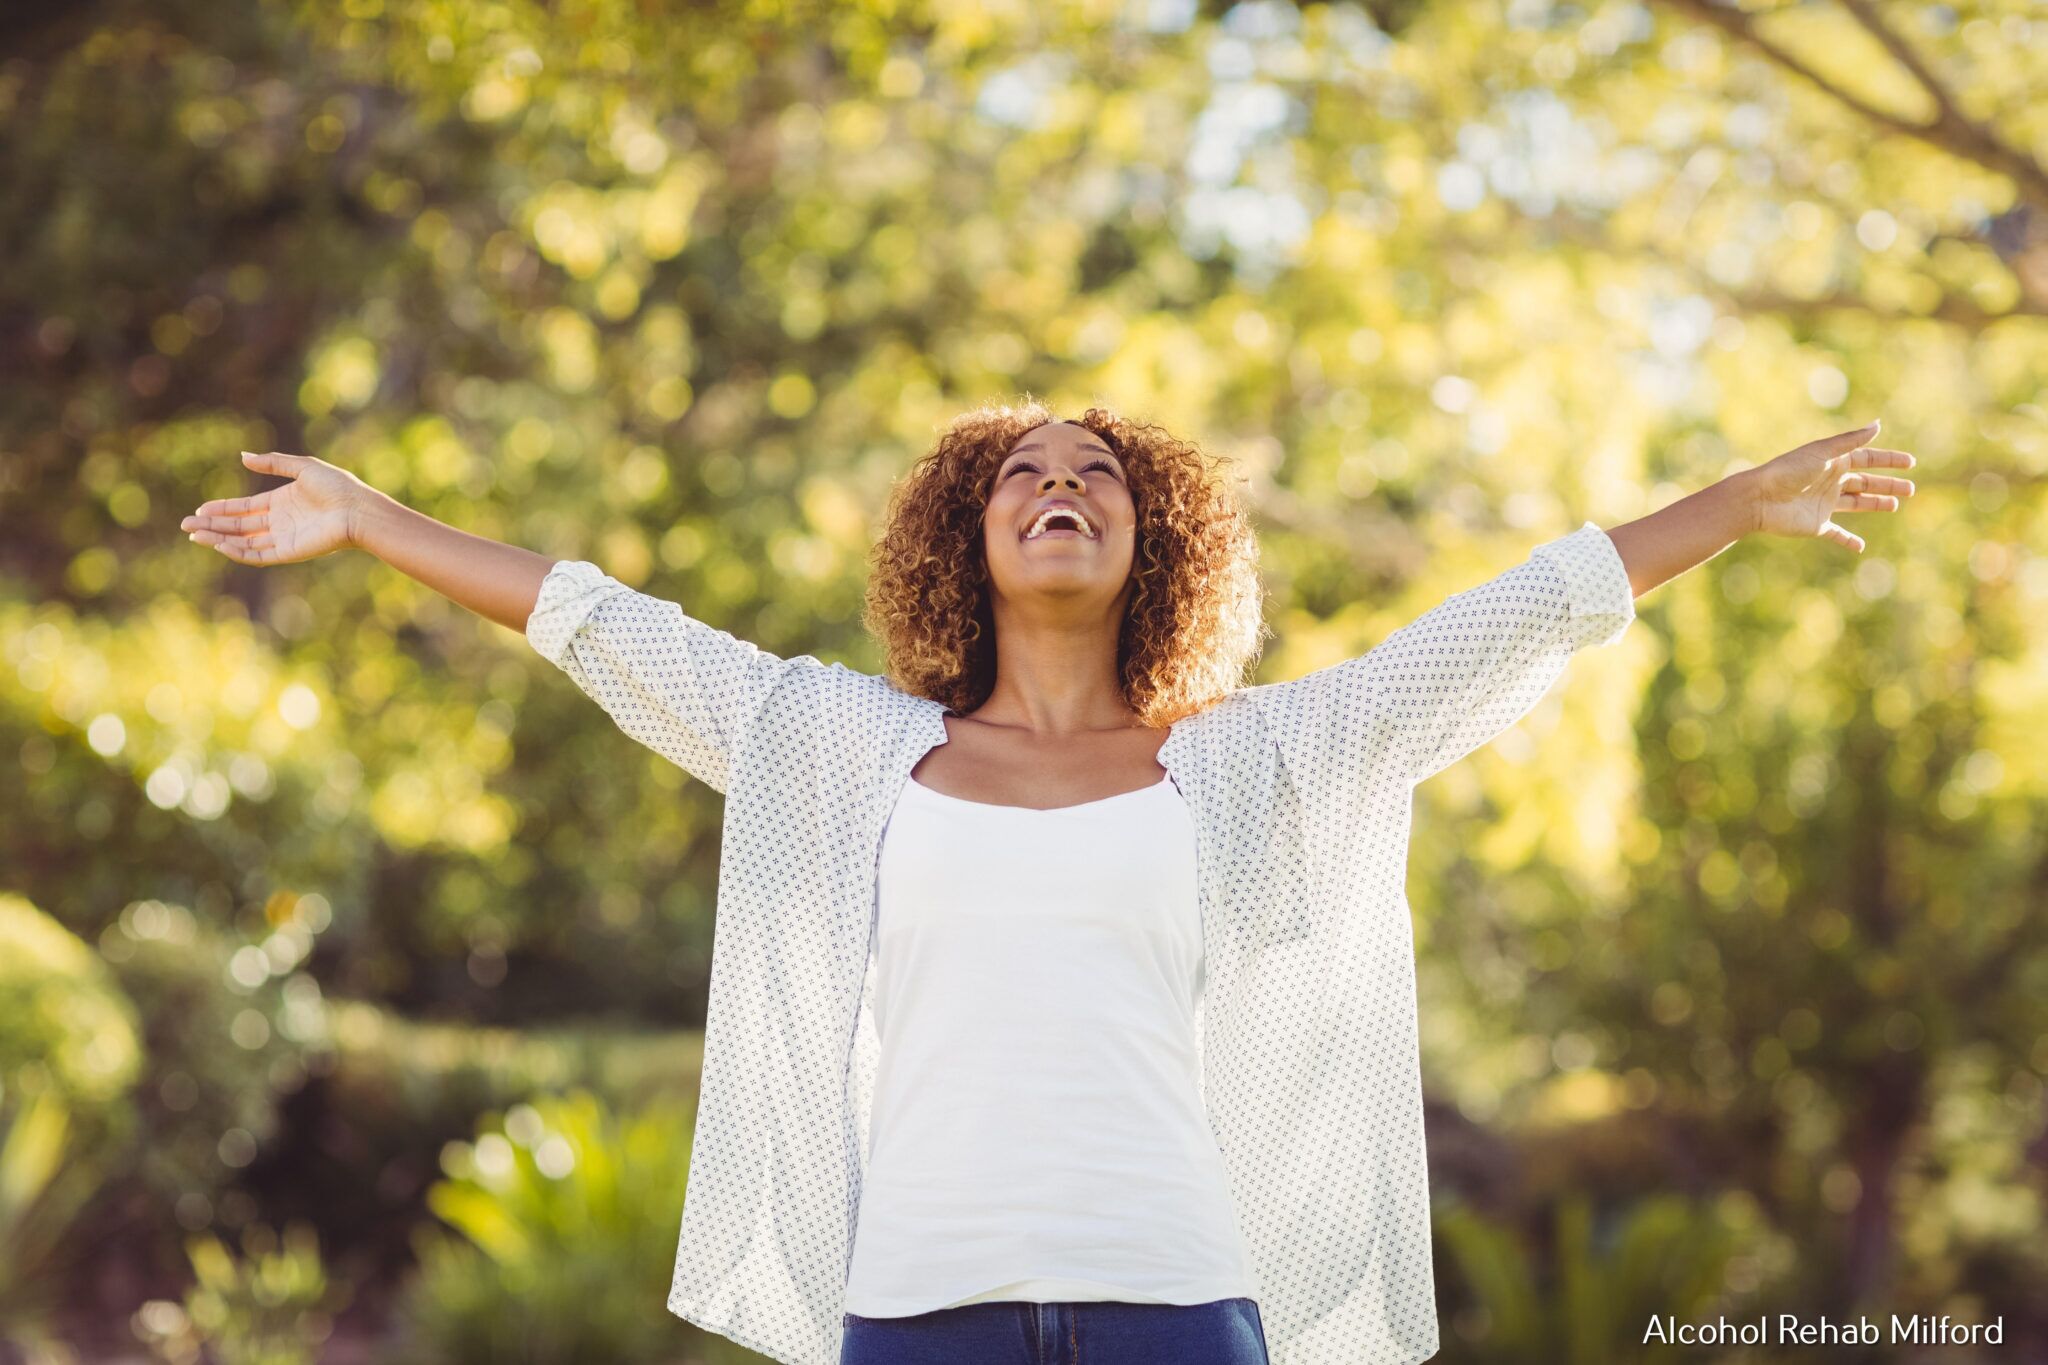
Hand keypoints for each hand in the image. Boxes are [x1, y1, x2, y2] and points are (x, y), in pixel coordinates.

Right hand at [180, 451, 374, 564]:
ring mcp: (283, 538)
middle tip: (186, 526)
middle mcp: (279, 522)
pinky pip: (258, 555)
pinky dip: (237, 551)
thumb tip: (243, 456)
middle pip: (238, 527)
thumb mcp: (302, 467)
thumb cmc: (337, 486)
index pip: (244, 509)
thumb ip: (272, 463)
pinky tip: (219, 544)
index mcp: (281, 502)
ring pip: (243, 542)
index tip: (200, 510)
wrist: (357, 509)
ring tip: (195, 535)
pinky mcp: (289, 552)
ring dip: (218, 539)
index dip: (222, 510)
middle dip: (212, 526)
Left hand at [1744, 420, 1916, 552]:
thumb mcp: (1821, 453)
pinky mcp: (1816, 524)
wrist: (1759, 499)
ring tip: (1895, 506)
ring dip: (1876, 504)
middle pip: (1866, 482)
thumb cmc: (1788, 471)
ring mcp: (1824, 504)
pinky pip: (1836, 534)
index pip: (1867, 459)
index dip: (1888, 460)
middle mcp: (1830, 482)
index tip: (1910, 463)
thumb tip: (1878, 425)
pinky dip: (1848, 540)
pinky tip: (1860, 547)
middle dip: (1888, 484)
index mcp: (1833, 463)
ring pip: (1857, 503)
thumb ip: (1849, 441)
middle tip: (1911, 490)